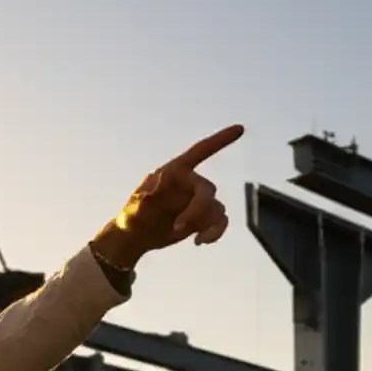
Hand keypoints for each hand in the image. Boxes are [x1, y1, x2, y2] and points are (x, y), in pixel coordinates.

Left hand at [92, 124, 244, 268]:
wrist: (136, 238)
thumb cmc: (131, 219)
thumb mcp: (133, 210)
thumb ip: (143, 201)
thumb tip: (153, 189)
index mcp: (174, 172)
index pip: (199, 152)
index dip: (220, 140)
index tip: (240, 128)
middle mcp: (189, 183)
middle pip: (206, 191)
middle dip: (196, 210)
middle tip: (178, 228)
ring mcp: (197, 200)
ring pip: (216, 209)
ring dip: (205, 225)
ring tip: (184, 236)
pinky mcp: (203, 218)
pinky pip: (220, 221)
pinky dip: (215, 232)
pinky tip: (200, 241)